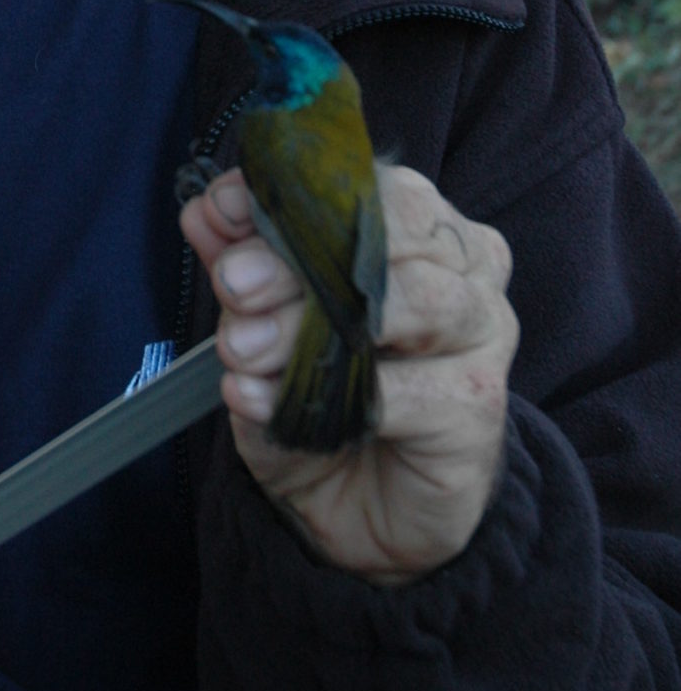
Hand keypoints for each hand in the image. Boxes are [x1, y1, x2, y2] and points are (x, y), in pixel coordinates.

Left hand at [179, 164, 518, 584]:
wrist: (364, 509)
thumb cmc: (328, 395)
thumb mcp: (269, 323)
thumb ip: (244, 261)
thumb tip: (206, 211)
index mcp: (424, 227)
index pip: (370, 181)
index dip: (291, 191)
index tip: (221, 209)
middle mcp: (468, 268)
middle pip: (397, 228)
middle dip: (300, 253)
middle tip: (232, 284)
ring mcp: (484, 335)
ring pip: (414, 299)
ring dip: (309, 324)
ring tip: (239, 349)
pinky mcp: (478, 408)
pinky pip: (409, 391)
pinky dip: (328, 397)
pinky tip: (263, 404)